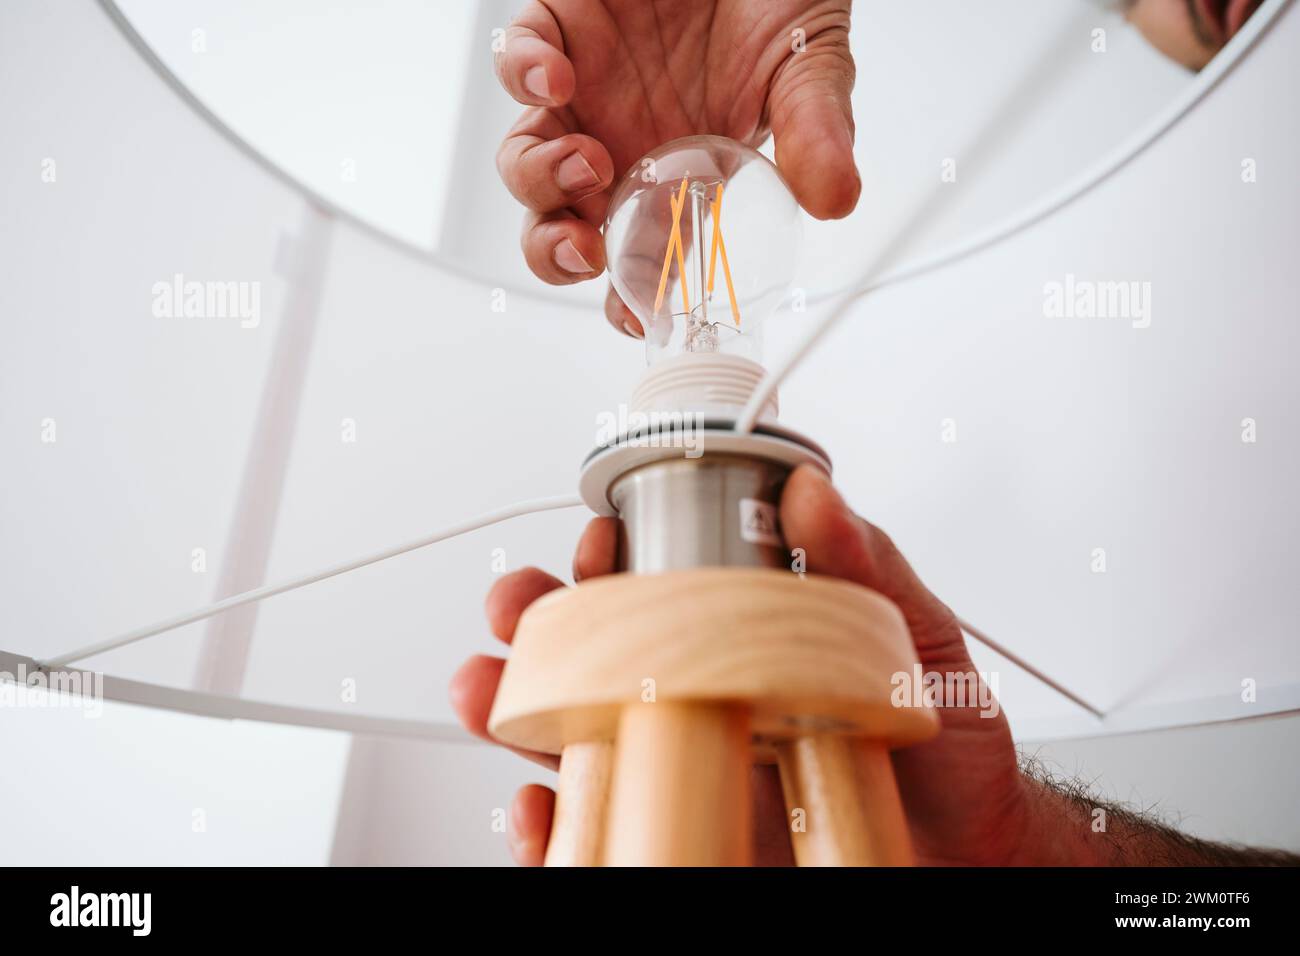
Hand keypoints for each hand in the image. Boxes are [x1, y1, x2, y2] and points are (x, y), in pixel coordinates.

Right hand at [449, 465, 1037, 865]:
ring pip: (569, 732)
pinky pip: (595, 835)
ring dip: (511, 706)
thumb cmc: (941, 747)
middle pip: (587, 651)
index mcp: (744, 637)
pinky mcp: (683, 836)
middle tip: (518, 606)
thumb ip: (865, 564)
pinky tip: (541, 806)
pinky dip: (549, 826)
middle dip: (534, 619)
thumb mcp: (915, 639)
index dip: (611, 557)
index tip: (599, 541)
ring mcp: (686, 767)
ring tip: (492, 692)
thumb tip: (813, 492)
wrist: (974, 849)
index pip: (654, 583)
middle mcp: (701, 696)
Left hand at [493, 0, 860, 337]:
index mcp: (676, 178)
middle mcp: (621, 149)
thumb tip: (838, 199)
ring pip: (526, 164)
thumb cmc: (780, 4)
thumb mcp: (810, 72)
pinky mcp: (558, 33)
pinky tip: (558, 81)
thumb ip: (818, 134)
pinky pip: (518, 65)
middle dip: (559, 254)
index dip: (628, 296)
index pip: (640, 258)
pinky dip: (525, 78)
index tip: (634, 315)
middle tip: (585, 250)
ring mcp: (583, 97)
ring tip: (588, 163)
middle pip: (560, 228)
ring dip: (543, 180)